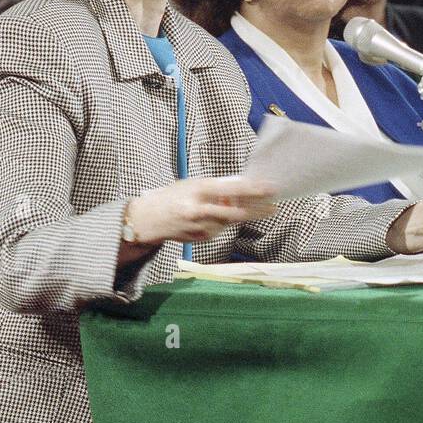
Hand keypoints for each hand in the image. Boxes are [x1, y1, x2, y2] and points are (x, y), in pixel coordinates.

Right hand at [123, 175, 277, 248]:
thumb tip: (242, 187)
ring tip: (254, 209)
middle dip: (257, 209)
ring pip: (231, 221)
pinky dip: (224, 222)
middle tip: (274, 206)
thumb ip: (216, 187)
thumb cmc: (173, 196)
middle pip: (236, 212)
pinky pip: (221, 229)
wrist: (148, 219)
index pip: (232, 190)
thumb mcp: (192, 184)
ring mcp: (201, 227)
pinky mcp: (202, 238)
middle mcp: (201, 210)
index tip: (270, 189)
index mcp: (198, 190)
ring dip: (242, 215)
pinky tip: (216, 217)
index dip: (253, 191)